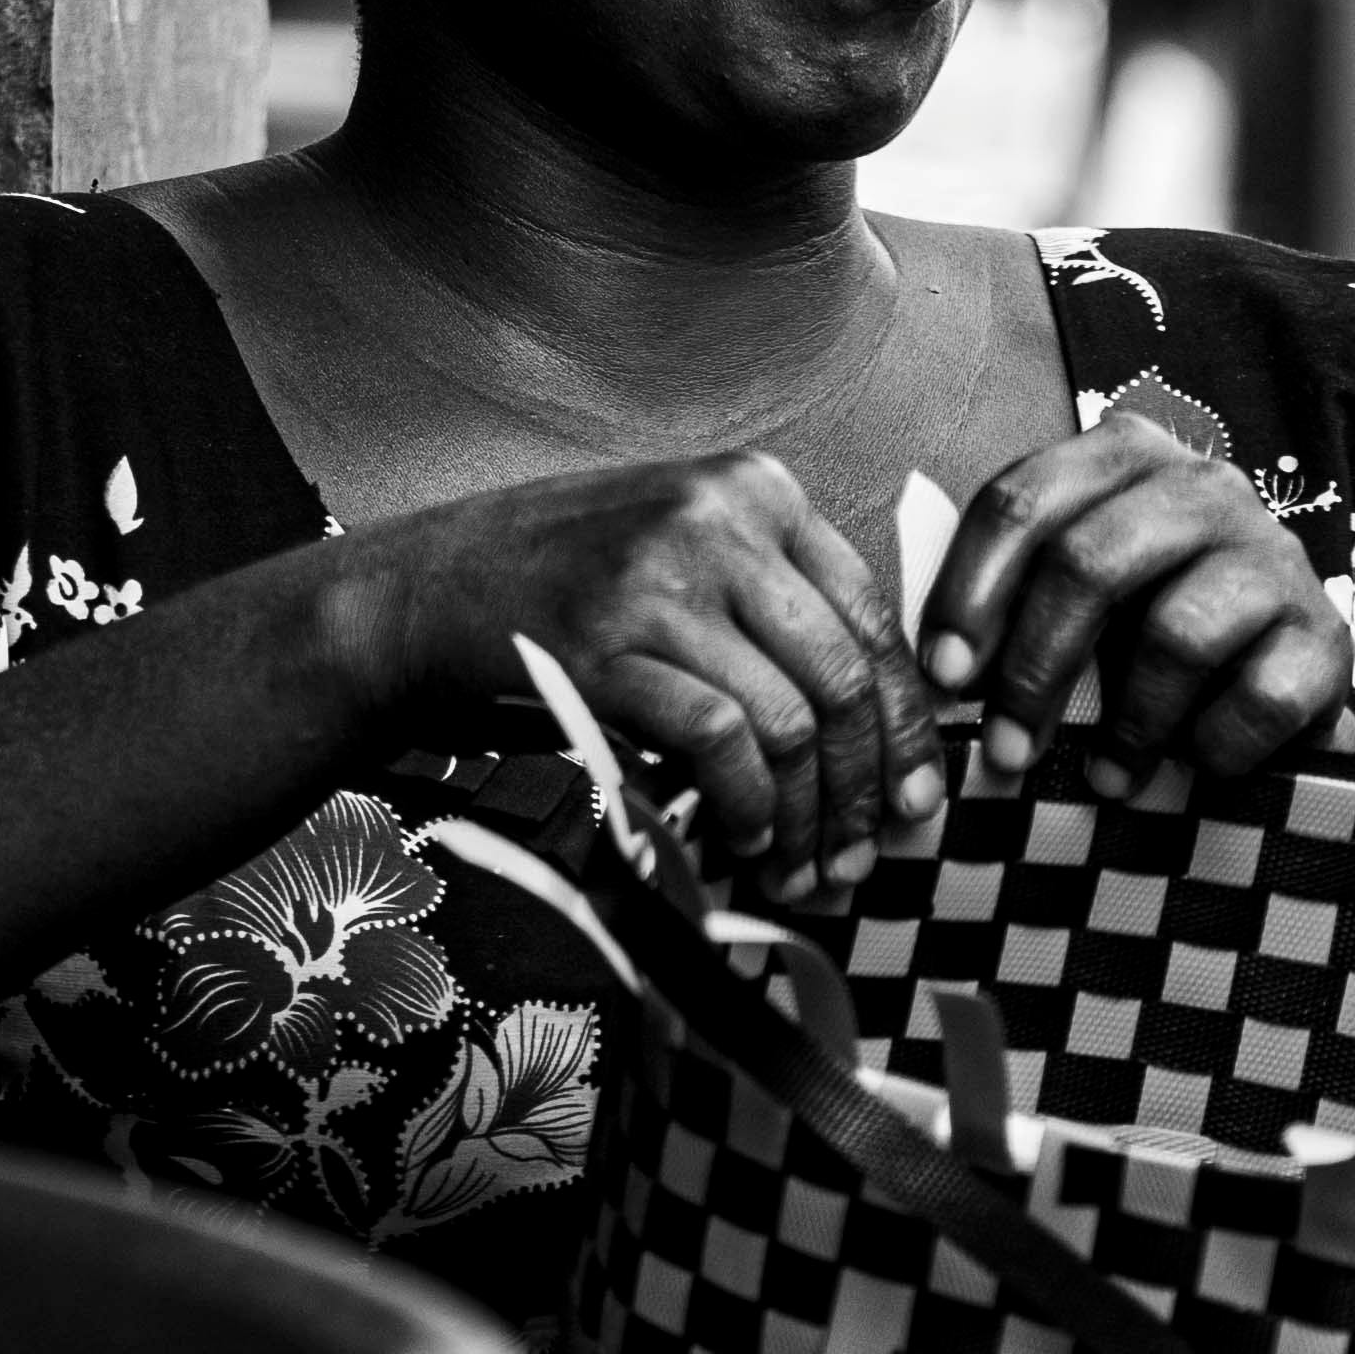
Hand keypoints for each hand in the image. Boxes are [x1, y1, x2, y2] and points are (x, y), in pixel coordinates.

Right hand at [356, 452, 947, 890]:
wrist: (436, 582)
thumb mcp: (690, 548)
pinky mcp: (610, 643)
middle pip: (839, 676)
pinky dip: (744, 804)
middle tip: (859, 857)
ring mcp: (663, 579)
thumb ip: (778, 601)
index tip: (918, 799)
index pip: (872, 619)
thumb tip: (881, 724)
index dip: (906, 725)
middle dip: (863, 787)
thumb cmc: (577, 580)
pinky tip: (739, 837)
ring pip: (788, 718)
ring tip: (795, 864)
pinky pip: (720, 739)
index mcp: (758, 489)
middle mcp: (721, 519)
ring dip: (802, 814)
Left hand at [918, 419, 1351, 789]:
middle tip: (1008, 752)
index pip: (1024, 500)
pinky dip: (1212, 747)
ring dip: (1129, 726)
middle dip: (1036, 668)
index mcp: (1124, 455)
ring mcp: (1273, 554)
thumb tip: (931, 677)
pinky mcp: (1326, 635)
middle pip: (1091, 561)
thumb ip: (1014, 601)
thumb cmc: (1148, 639)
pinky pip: (1256, 698)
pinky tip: (1196, 765)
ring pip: (1176, 633)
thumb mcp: (1081, 597)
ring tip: (1106, 777)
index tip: (945, 678)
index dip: (971, 592)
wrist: (1279, 687)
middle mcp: (1205, 485)